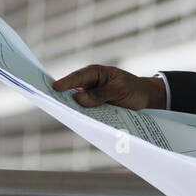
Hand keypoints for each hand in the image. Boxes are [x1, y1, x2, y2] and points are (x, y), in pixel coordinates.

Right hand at [50, 65, 166, 110]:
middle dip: (62, 96)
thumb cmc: (133, 88)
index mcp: (95, 73)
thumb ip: (100, 94)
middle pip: (72, 90)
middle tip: (50, 103)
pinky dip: (81, 116)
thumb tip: (78, 98)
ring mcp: (90, 96)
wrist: (145, 97)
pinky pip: (85, 112)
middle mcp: (90, 84)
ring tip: (62, 115)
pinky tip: (76, 122)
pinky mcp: (94, 108)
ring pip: (77, 103)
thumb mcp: (120, 89)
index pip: (78, 77)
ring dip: (71, 108)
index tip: (55, 88)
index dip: (66, 82)